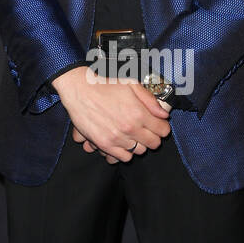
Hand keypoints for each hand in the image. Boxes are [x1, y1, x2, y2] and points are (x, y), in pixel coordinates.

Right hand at [53, 67, 170, 160]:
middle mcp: (130, 128)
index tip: (158, 124)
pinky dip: (125, 152)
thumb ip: (150, 100)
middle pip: (153, 143)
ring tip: (133, 135)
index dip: (162, 127)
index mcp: (138, 113)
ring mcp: (117, 138)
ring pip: (140, 151)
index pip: (163, 131)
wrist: (79, 90)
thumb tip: (164, 114)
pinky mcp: (104, 144)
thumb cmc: (104, 84)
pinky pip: (123, 158)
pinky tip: (123, 142)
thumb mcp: (131, 84)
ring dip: (139, 144)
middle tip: (147, 130)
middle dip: (153, 136)